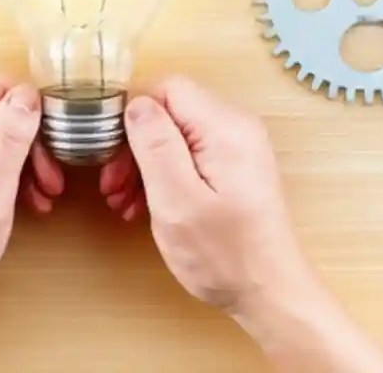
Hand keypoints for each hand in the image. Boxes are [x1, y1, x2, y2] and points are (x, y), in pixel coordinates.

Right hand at [100, 76, 382, 371]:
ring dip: (144, 164)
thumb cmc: (225, 254)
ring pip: (175, 135)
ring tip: (124, 202)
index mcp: (225, 127)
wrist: (269, 293)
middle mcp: (236, 128)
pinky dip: (164, 175)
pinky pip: (190, 155)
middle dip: (135, 145)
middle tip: (112, 187)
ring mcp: (238, 148)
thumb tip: (136, 105)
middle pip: (170, 112)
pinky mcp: (235, 168)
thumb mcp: (177, 200)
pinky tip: (147, 205)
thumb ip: (156, 145)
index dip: (133, 117)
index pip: (168, 89)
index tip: (113, 157)